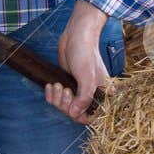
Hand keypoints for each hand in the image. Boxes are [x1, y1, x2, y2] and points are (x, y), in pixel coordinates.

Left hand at [44, 1, 110, 122]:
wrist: (75, 36)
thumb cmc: (85, 54)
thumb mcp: (87, 77)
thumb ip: (84, 98)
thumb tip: (74, 115)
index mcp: (102, 95)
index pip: (92, 117)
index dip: (80, 115)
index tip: (72, 106)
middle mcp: (91, 95)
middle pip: (75, 113)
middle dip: (65, 104)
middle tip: (64, 89)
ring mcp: (77, 91)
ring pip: (64, 107)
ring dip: (57, 99)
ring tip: (57, 85)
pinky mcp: (66, 85)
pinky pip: (56, 99)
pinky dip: (51, 95)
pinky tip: (51, 85)